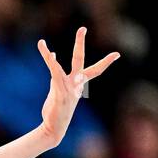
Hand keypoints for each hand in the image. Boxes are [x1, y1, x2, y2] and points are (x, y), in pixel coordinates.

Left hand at [38, 27, 118, 147]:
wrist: (54, 128)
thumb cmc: (57, 110)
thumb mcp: (58, 90)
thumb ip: (57, 74)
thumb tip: (54, 56)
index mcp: (80, 84)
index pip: (96, 71)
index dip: (106, 62)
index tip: (117, 54)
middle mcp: (76, 84)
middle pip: (80, 60)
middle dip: (80, 43)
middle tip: (82, 28)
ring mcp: (68, 88)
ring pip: (57, 68)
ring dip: (48, 56)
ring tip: (41, 43)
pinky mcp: (59, 92)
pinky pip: (52, 73)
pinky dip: (48, 62)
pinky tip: (45, 53)